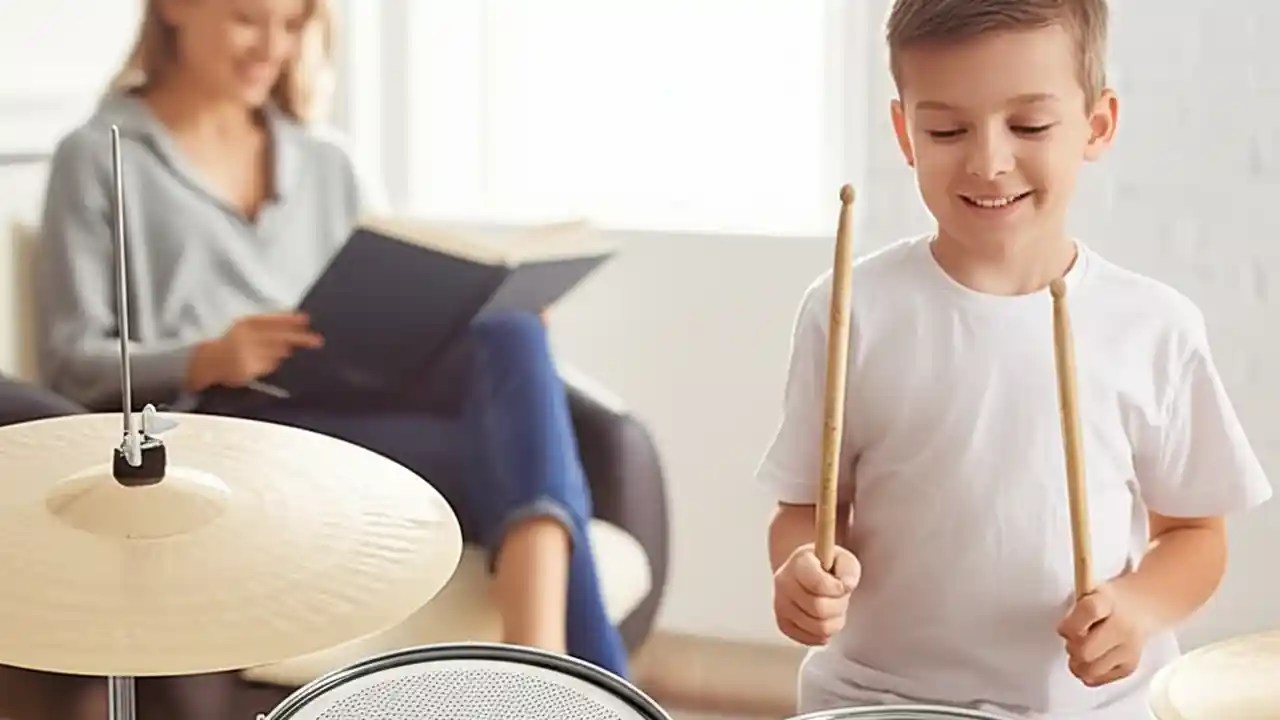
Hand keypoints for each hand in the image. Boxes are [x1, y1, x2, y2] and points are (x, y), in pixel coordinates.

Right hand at [191, 312, 323, 389]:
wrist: (210, 360)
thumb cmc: (233, 341)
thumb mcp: (247, 326)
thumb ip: (269, 324)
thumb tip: (298, 321)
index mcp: (246, 324)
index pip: (272, 320)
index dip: (289, 320)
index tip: (306, 320)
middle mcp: (247, 338)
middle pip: (279, 337)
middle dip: (299, 338)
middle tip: (317, 340)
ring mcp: (247, 354)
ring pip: (277, 352)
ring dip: (282, 352)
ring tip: (271, 350)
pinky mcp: (249, 369)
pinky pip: (269, 365)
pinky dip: (271, 362)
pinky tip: (262, 360)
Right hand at [773, 543, 860, 645]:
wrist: (806, 575)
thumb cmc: (826, 567)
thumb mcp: (844, 560)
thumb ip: (848, 570)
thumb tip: (845, 585)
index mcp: (799, 562)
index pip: (818, 584)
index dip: (838, 589)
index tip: (842, 586)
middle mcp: (784, 583)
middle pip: (819, 609)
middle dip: (838, 606)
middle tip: (838, 597)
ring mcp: (781, 605)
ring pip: (818, 628)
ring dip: (833, 620)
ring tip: (831, 607)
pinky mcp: (783, 624)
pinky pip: (811, 639)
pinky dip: (823, 633)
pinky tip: (823, 619)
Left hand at [1058, 583, 1149, 686]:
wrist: (1139, 610)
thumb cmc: (1106, 604)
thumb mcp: (1090, 592)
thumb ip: (1075, 608)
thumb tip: (1065, 629)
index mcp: (1107, 601)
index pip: (1089, 611)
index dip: (1070, 624)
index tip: (1064, 628)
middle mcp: (1122, 627)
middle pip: (1085, 651)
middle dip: (1071, 648)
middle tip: (1073, 641)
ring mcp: (1129, 649)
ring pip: (1090, 670)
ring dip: (1077, 664)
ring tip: (1080, 651)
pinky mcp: (1129, 667)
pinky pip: (1096, 679)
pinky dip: (1087, 672)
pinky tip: (1091, 659)